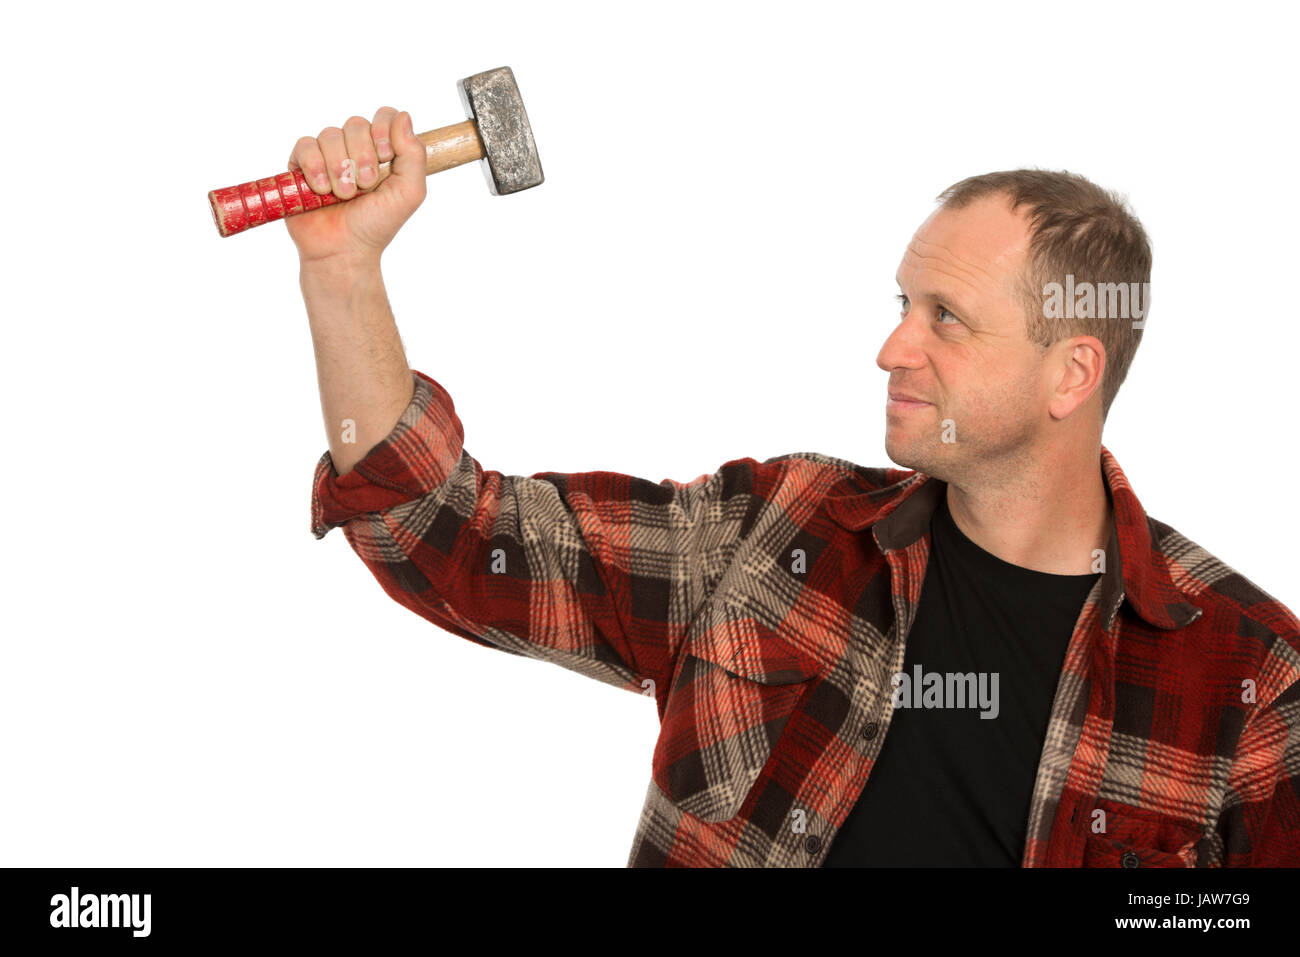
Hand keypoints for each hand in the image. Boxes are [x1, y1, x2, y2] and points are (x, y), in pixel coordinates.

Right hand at [285, 107, 426, 264]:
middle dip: (362, 157)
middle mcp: (355, 148)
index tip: (386, 156)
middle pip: (356, 123)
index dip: (383, 129)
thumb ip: (414, 155)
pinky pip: (305, 146)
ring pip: (330, 135)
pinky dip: (314, 167)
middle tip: (364, 187)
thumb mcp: (409, 192)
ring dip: (339, 168)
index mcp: (383, 151)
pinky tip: (321, 190)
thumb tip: (404, 116)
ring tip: (343, 195)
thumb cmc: (377, 224)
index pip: (385, 115)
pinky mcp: (302, 164)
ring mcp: (328, 154)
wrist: (344, 250)